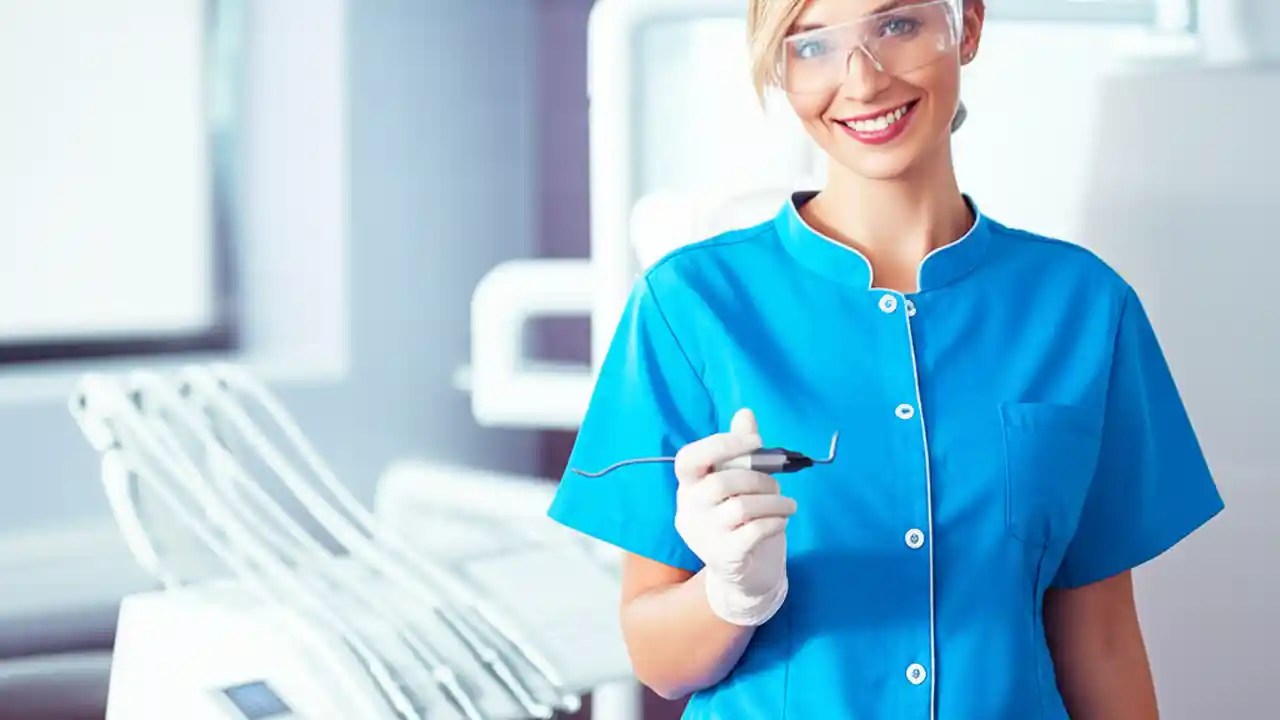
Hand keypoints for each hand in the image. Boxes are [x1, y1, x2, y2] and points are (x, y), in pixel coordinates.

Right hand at [673, 409, 795, 626]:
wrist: (744, 576)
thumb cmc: (741, 522)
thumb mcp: (740, 484)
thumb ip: (741, 451)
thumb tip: (746, 414)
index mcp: (688, 487)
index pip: (688, 459)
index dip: (722, 445)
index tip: (756, 442)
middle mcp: (688, 510)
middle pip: (721, 483)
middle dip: (759, 478)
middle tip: (778, 484)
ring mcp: (703, 536)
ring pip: (741, 507)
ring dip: (774, 501)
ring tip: (789, 505)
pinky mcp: (724, 557)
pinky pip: (754, 531)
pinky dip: (774, 521)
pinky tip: (782, 521)